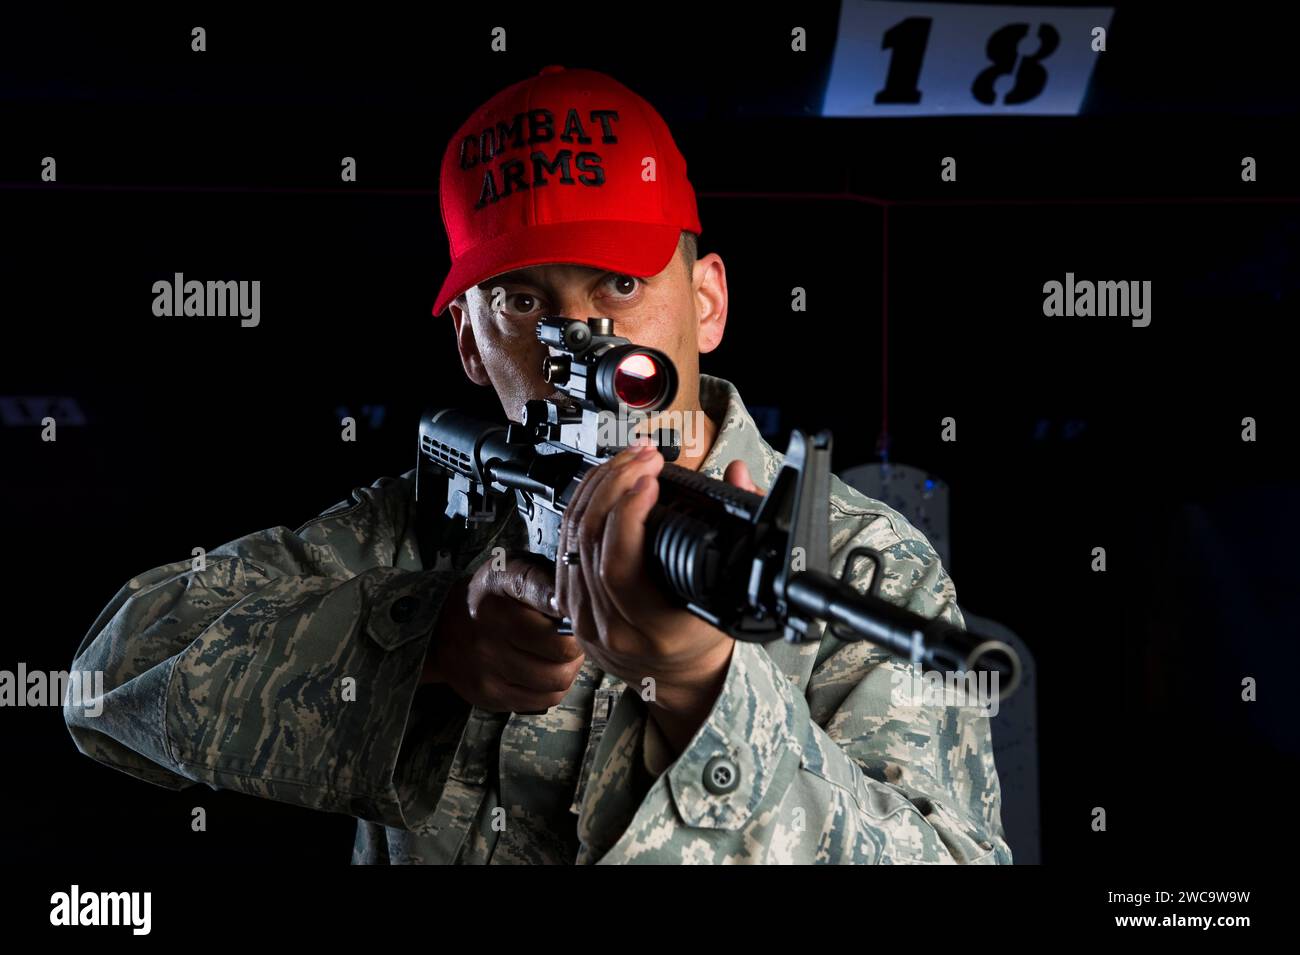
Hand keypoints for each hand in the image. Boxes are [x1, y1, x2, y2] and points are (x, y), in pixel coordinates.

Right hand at [423, 552, 584, 713]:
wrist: (443, 626)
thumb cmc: (493, 595)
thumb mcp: (513, 568)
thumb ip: (544, 579)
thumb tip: (574, 602)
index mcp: (497, 590)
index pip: (547, 600)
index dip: (571, 609)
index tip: (573, 611)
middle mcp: (487, 631)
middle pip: (562, 648)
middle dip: (577, 642)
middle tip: (572, 636)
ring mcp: (486, 667)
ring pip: (558, 679)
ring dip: (569, 667)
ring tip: (561, 655)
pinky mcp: (489, 694)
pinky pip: (545, 699)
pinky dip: (555, 687)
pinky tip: (546, 670)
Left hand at [553, 442, 762, 751]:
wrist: (678, 680)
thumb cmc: (705, 640)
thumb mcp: (733, 593)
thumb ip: (744, 531)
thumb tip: (739, 477)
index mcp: (649, 631)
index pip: (620, 565)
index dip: (628, 514)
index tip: (651, 480)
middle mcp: (608, 627)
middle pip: (591, 542)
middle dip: (616, 485)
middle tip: (643, 458)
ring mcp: (582, 617)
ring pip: (572, 538)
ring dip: (598, 488)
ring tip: (627, 461)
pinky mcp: (568, 605)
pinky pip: (563, 546)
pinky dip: (582, 506)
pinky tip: (602, 484)